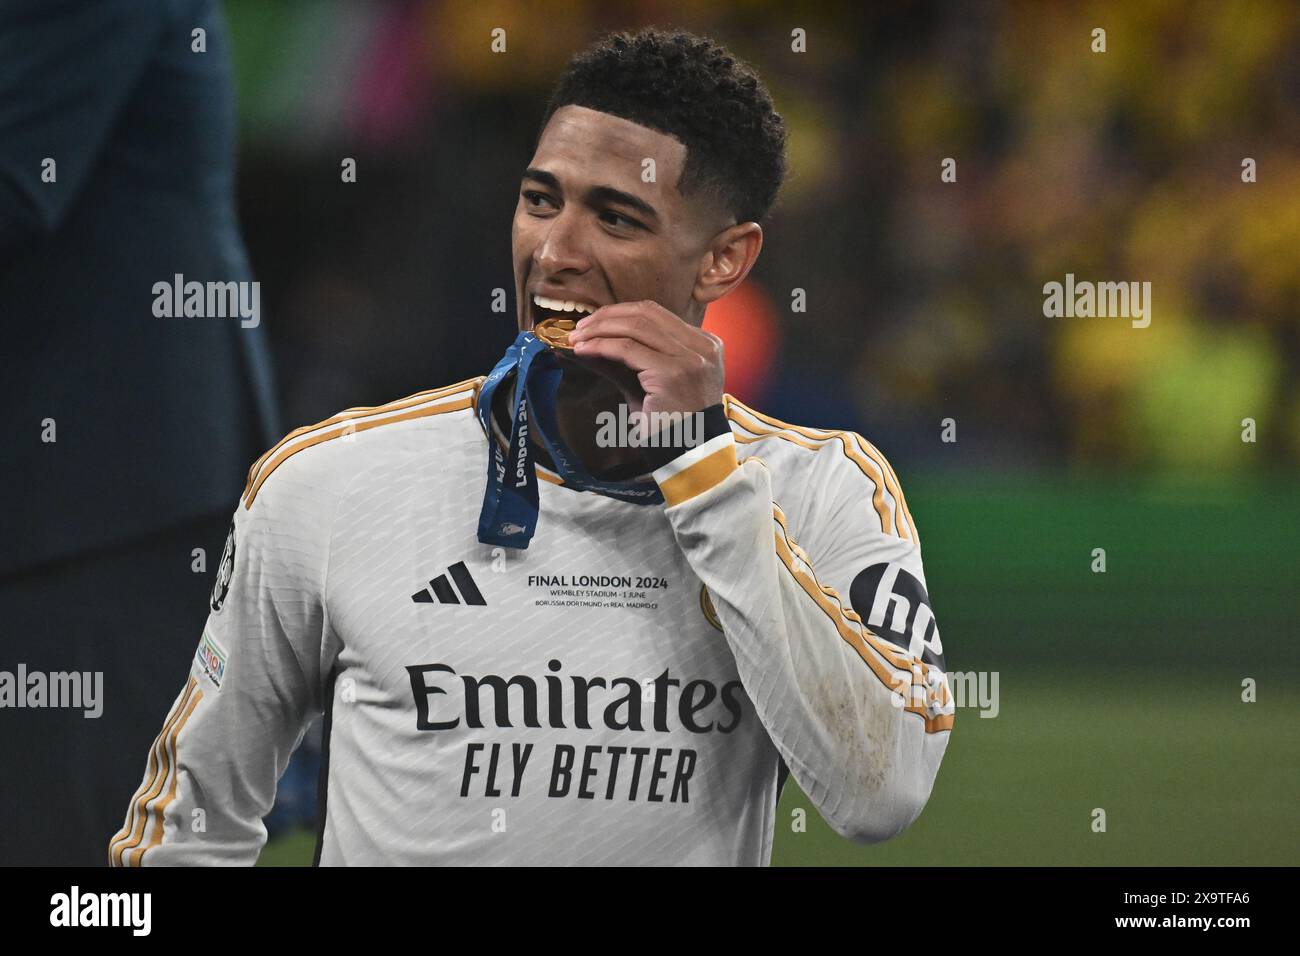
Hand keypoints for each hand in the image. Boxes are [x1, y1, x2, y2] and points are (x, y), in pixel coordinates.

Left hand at [566, 300, 723, 420]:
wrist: (689, 455)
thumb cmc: (670, 423)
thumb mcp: (648, 382)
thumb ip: (625, 358)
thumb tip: (587, 340)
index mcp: (704, 344)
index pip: (657, 314)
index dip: (621, 313)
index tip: (594, 322)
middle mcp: (702, 346)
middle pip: (647, 313)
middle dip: (607, 316)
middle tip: (580, 328)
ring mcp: (690, 358)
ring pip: (636, 327)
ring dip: (601, 329)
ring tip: (578, 338)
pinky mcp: (672, 373)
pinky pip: (628, 349)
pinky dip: (602, 346)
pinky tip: (584, 350)